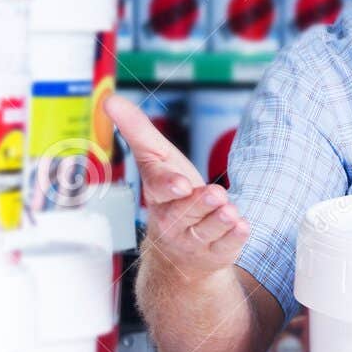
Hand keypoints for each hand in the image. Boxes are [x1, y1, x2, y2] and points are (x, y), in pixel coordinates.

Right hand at [106, 91, 250, 278]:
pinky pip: (226, 245)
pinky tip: (241, 226)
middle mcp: (173, 220)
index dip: (169, 186)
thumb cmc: (171, 194)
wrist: (181, 249)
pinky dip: (234, 237)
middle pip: (186, 211)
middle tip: (216, 194)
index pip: (159, 188)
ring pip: (206, 229)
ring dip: (219, 220)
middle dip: (200, 203)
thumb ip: (137, 130)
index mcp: (157, 194)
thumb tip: (109, 99)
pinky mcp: (216, 252)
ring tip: (229, 210)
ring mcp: (194, 239)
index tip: (180, 184)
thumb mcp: (156, 158)